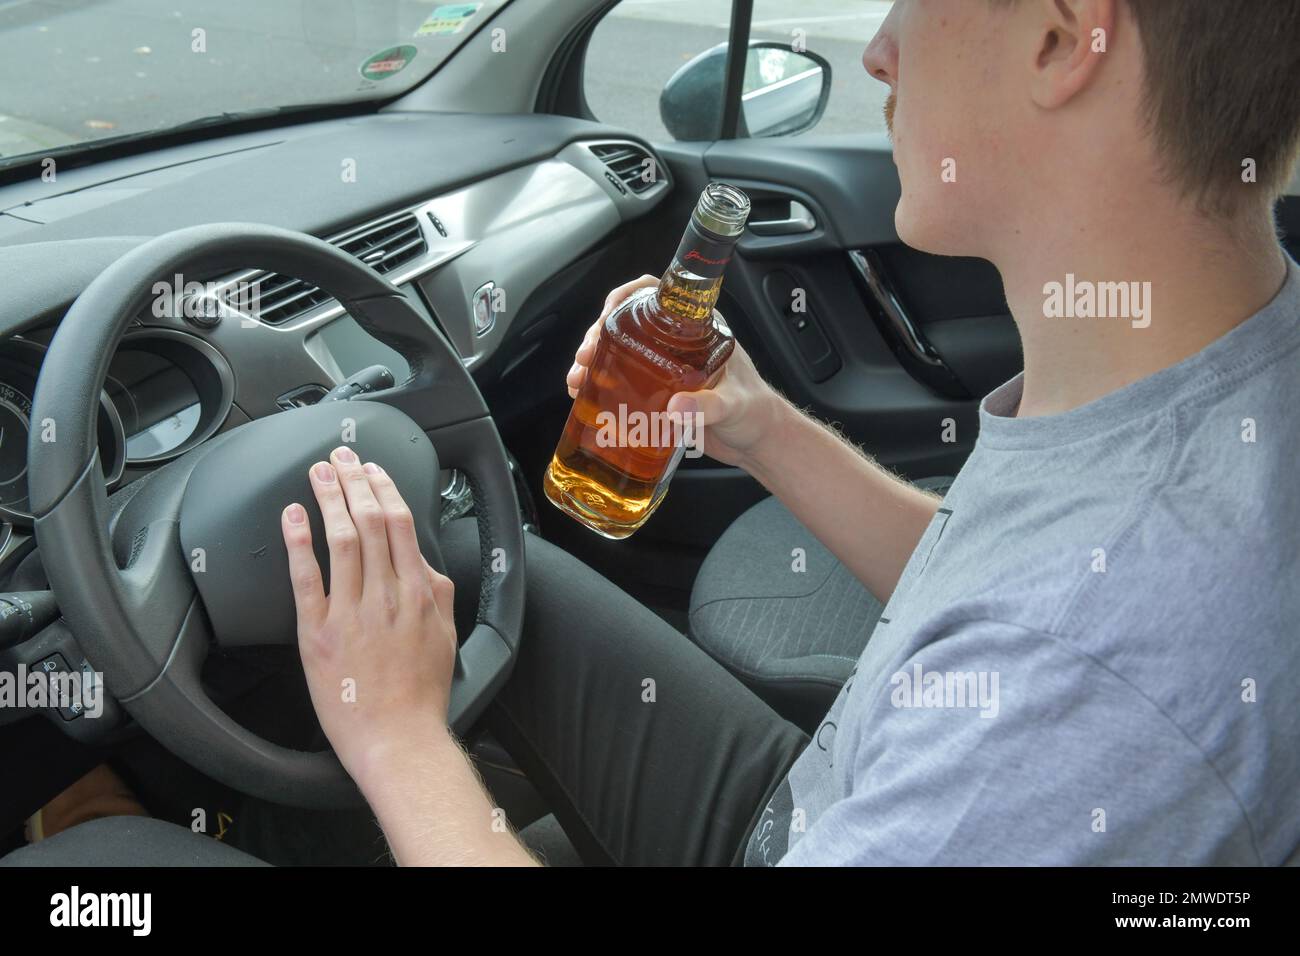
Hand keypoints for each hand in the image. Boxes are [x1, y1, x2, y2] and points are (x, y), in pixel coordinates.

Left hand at [280, 446, 456, 786]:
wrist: (398, 739)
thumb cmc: (421, 695)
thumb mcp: (445, 636)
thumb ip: (435, 594)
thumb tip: (424, 565)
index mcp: (419, 593)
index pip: (401, 525)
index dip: (384, 489)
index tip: (371, 469)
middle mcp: (386, 595)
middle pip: (370, 522)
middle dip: (353, 482)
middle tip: (340, 458)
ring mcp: (351, 613)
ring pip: (342, 540)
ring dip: (328, 500)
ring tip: (317, 474)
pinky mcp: (319, 634)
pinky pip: (307, 579)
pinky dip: (299, 543)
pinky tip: (293, 517)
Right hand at [567, 275, 790, 469]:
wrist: (756, 442)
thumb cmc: (754, 412)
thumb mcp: (733, 405)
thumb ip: (708, 406)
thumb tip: (676, 407)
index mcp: (699, 329)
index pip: (658, 294)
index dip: (629, 295)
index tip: (608, 311)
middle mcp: (676, 343)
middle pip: (628, 323)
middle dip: (600, 333)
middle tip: (587, 355)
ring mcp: (663, 367)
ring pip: (619, 350)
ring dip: (593, 359)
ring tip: (577, 376)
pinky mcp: (655, 392)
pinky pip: (622, 379)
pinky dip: (600, 383)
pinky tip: (585, 393)